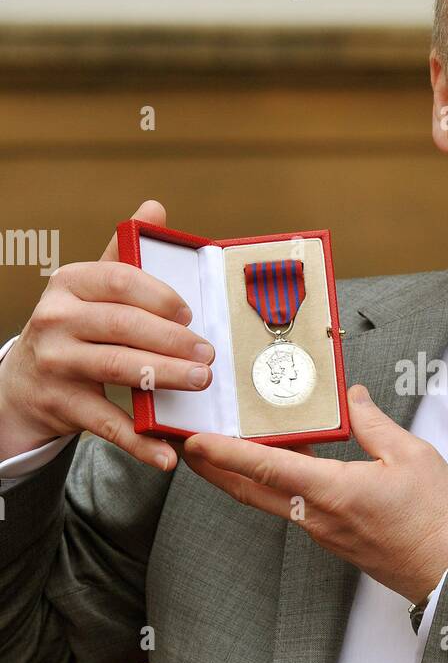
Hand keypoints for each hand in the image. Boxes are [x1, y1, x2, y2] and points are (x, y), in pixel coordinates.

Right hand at [0, 201, 215, 470]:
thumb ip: (124, 257)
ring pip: (118, 368)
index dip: (159, 295)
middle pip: (124, 325)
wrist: (23, 386)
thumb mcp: (89, 291)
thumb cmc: (73, 331)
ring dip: (166, 378)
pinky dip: (139, 441)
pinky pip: (107, 424)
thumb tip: (154, 208)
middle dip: (173, 340)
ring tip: (201, 382)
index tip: (190, 314)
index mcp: (70, 284)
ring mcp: (56, 363)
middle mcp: (57, 319)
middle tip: (210, 354)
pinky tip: (166, 454)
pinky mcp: (61, 405)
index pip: (119, 279)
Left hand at [181, 384, 447, 601]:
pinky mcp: (332, 536)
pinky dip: (275, 483)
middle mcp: (317, 515)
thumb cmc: (432, 517)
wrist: (447, 570)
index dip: (225, 453)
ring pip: (270, 498)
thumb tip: (353, 398)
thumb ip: (374, 424)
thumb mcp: (411, 456)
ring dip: (243, 475)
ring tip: (225, 448)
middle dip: (214, 468)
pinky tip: (281, 464)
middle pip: (250, 491)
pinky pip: (293, 505)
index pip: (266, 469)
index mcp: (333, 491)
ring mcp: (322, 530)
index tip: (195, 441)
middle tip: (186, 446)